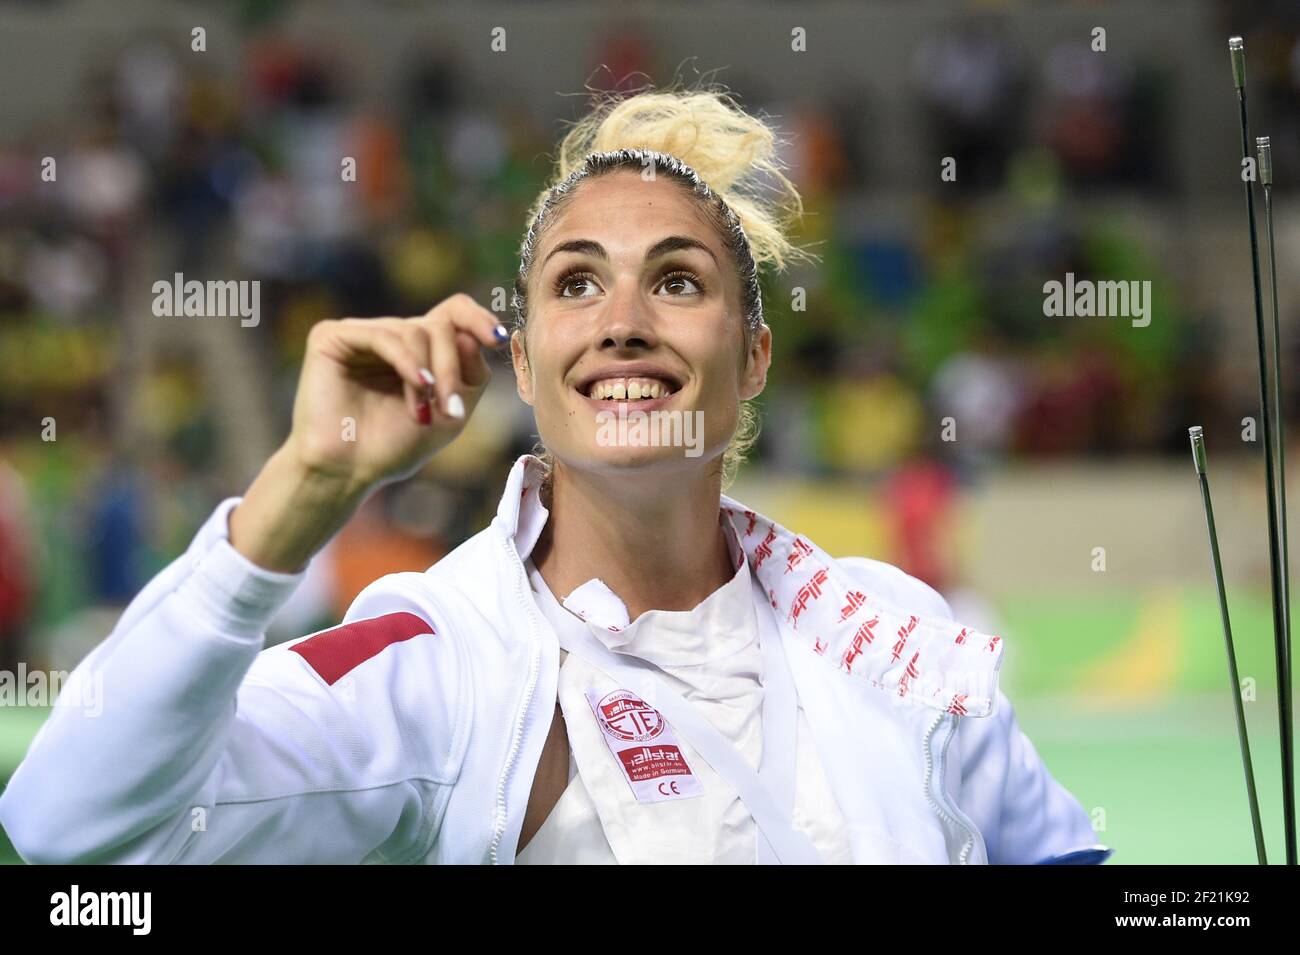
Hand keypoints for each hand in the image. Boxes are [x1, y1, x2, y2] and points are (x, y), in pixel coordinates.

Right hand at [286, 293, 507, 491]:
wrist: (348, 472)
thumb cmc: (397, 445)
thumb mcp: (452, 412)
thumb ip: (470, 374)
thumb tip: (472, 336)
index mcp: (419, 348)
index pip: (453, 312)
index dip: (479, 318)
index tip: (497, 339)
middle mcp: (391, 334)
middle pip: (440, 324)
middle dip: (452, 366)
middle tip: (452, 408)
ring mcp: (361, 333)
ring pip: (416, 331)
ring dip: (429, 375)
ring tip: (423, 414)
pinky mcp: (332, 337)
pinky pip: (383, 336)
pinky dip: (407, 362)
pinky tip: (418, 386)